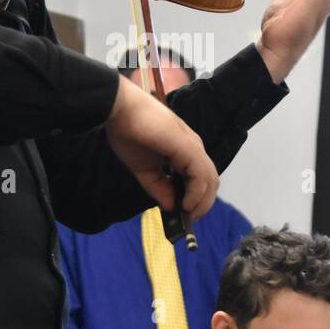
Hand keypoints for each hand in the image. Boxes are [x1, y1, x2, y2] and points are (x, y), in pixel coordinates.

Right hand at [105, 76, 217, 218]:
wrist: (119, 109)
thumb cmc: (129, 133)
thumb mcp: (144, 169)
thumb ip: (158, 187)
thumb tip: (170, 207)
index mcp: (184, 150)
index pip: (200, 179)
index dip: (195, 199)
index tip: (182, 215)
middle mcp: (193, 148)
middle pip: (210, 181)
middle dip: (201, 204)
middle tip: (187, 219)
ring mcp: (192, 147)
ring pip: (210, 180)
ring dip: (201, 202)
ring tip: (186, 214)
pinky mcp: (187, 147)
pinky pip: (200, 175)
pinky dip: (196, 194)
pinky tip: (184, 204)